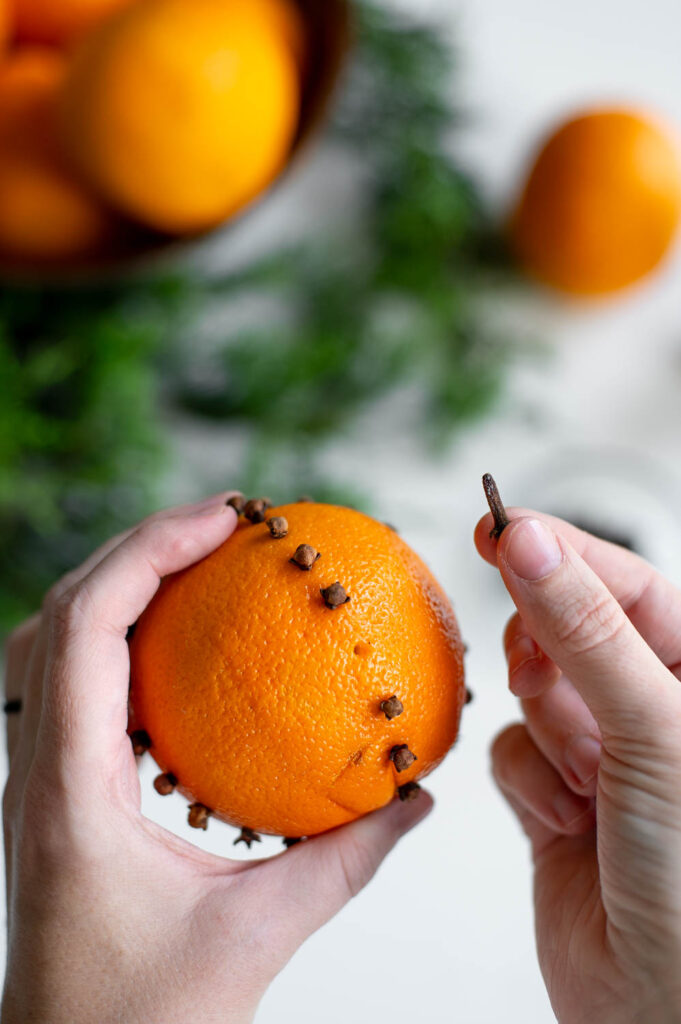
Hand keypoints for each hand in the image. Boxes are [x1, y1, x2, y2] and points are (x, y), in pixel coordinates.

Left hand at [1, 494, 431, 1023]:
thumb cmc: (140, 1023)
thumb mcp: (258, 937)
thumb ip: (346, 862)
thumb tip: (416, 795)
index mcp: (67, 791)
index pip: (85, 630)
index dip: (145, 552)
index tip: (220, 519)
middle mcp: (38, 772)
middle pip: (62, 614)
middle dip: (137, 546)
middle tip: (223, 521)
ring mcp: (40, 780)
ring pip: (57, 643)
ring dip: (123, 584)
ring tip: (199, 560)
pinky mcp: (58, 794)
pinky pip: (80, 686)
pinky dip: (126, 638)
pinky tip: (186, 647)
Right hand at [476, 507, 680, 1022]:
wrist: (666, 1019)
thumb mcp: (653, 729)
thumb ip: (584, 629)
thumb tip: (528, 541)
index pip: (626, 581)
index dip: (563, 549)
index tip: (499, 525)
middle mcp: (652, 711)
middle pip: (567, 631)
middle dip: (550, 658)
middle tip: (546, 677)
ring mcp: (604, 756)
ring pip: (532, 694)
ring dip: (548, 733)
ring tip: (588, 785)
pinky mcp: (557, 801)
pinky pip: (510, 751)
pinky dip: (527, 781)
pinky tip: (563, 821)